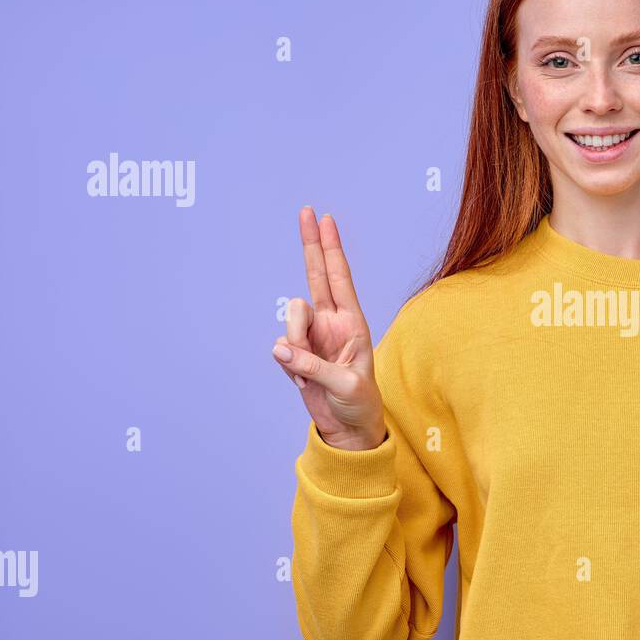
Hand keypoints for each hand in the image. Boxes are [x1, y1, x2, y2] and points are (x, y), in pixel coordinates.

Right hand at [272, 206, 385, 450]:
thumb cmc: (359, 404)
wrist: (347, 428)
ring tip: (309, 372)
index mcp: (352, 323)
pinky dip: (289, 366)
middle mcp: (331, 322)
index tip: (325, 219)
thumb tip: (282, 349)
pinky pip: (280, 348)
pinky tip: (304, 382)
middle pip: (315, 275)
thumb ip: (315, 366)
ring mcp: (311, 336)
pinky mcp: (295, 353)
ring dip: (295, 342)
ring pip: (290, 318)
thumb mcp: (346, 386)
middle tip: (305, 210)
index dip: (331, 249)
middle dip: (310, 244)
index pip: (339, 278)